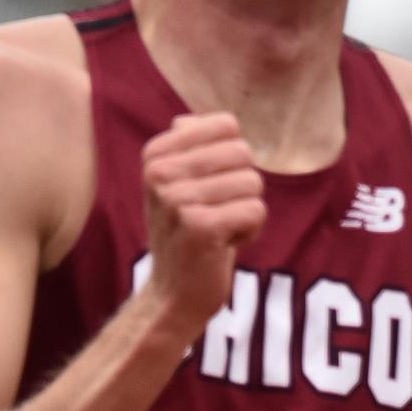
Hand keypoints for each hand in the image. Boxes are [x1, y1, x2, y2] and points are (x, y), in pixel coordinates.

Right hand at [140, 113, 264, 328]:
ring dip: (247, 211)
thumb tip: (203, 121)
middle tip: (218, 210)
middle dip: (244, 185)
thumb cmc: (187, 230)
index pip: (226, 125)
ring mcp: (176, 199)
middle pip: (244, 153)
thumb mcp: (178, 183)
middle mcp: (159, 172)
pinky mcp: (200, 227)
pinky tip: (225, 243)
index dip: (234, 158)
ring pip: (253, 183)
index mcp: (155, 153)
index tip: (211, 184)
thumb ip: (190, 147)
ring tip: (219, 228)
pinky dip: (251, 231)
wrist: (175, 289)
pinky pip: (256, 210)